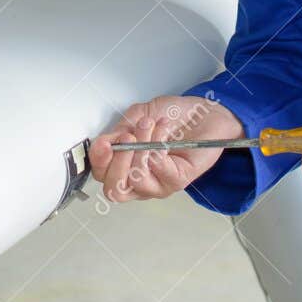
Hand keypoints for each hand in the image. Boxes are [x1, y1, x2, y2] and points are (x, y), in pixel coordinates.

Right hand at [90, 95, 244, 202]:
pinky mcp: (178, 181)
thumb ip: (118, 131)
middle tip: (128, 136)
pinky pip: (159, 171)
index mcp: (125, 166)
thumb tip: (103, 143)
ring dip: (141, 148)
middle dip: (117, 162)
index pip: (102, 175)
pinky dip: (157, 146)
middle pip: (115, 190)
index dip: (98, 161)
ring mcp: (159, 184)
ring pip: (137, 181)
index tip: (104, 142)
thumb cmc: (172, 116)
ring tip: (150, 126)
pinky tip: (164, 132)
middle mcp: (140, 180)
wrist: (202, 111)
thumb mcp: (137, 116)